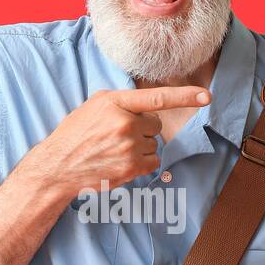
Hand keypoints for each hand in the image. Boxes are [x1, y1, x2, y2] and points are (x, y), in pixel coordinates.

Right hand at [30, 85, 210, 199]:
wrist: (58, 166)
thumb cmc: (75, 134)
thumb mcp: (94, 106)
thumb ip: (122, 102)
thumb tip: (148, 106)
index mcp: (115, 102)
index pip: (157, 98)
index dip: (185, 97)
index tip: (207, 97)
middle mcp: (124, 123)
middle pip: (156, 125)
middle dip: (143, 130)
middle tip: (118, 136)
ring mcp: (128, 147)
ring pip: (154, 145)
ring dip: (141, 148)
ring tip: (114, 150)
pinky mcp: (131, 167)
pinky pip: (153, 162)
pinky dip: (142, 163)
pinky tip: (121, 162)